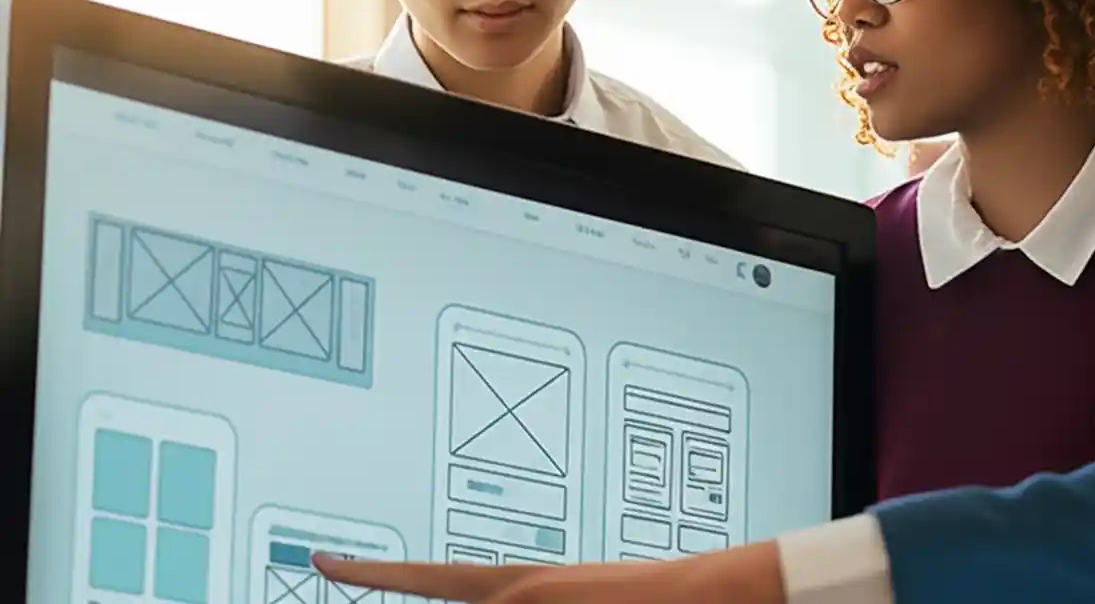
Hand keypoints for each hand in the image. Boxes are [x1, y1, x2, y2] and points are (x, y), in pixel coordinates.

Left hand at [313, 541, 786, 603]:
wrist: (708, 594)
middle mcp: (515, 601)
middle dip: (438, 593)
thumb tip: (491, 602)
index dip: (369, 573)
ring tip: (588, 597)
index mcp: (518, 585)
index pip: (425, 578)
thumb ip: (526, 603)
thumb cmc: (651, 597)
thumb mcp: (575, 597)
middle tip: (426, 576)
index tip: (322, 559)